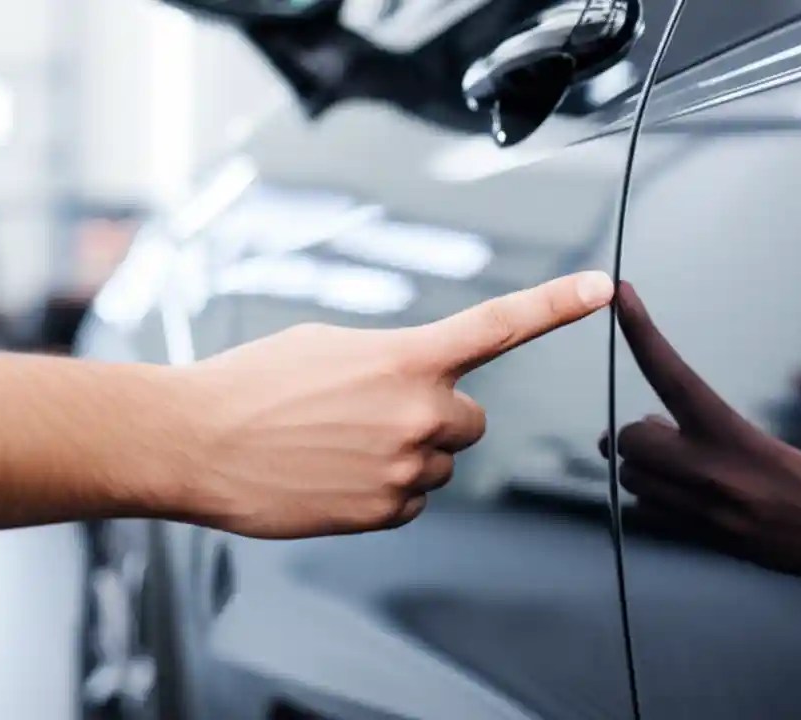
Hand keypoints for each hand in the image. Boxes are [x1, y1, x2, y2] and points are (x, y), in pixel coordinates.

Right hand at [171, 271, 614, 538]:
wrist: (198, 442)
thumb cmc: (253, 383)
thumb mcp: (328, 346)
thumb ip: (391, 360)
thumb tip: (415, 385)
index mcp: (407, 358)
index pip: (499, 326)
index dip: (557, 305)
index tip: (603, 288)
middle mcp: (419, 413)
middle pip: (471, 421)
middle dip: (436, 417)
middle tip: (374, 415)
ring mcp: (405, 467)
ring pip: (439, 463)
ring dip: (407, 455)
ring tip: (338, 446)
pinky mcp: (385, 511)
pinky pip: (412, 498)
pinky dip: (385, 490)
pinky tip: (334, 476)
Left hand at [604, 283, 800, 582]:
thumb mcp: (763, 445)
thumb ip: (705, 433)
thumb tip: (648, 426)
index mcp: (733, 433)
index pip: (672, 373)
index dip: (642, 332)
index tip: (620, 293)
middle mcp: (711, 470)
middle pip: (629, 437)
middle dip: (634, 437)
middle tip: (659, 439)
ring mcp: (701, 509)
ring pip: (631, 478)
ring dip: (644, 472)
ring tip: (684, 476)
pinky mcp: (698, 540)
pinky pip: (645, 514)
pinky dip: (654, 504)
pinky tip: (689, 504)